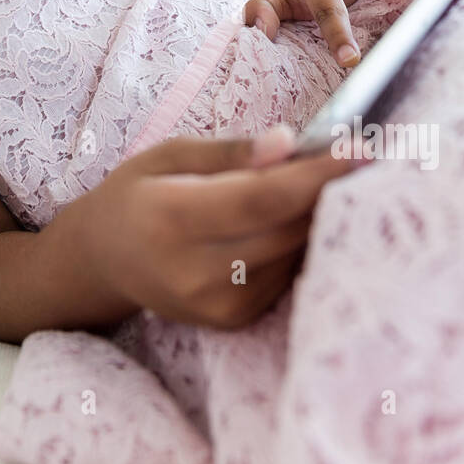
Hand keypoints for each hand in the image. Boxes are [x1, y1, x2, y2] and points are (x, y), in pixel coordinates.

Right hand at [73, 125, 354, 329]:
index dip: (315, 175)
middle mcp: (193, 271)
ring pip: (294, 253)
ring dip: (315, 215)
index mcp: (170, 218)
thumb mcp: (169, 155)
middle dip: (327, 191)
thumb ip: (231, 152)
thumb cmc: (138, 194)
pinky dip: (296, 242)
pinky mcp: (233, 320)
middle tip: (353, 155)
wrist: (104, 261)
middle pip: (287, 229)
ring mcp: (216, 304)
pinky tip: (287, 218)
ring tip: (317, 181)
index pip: (261, 198)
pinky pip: (286, 273)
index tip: (359, 149)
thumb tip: (289, 143)